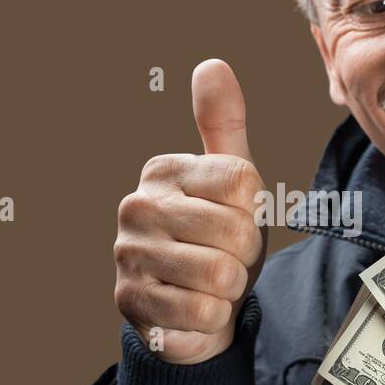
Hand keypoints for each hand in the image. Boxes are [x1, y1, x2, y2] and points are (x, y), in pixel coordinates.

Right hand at [114, 59, 267, 364]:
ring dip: (230, 290)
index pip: (244, 182)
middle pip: (236, 230)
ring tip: (212, 286)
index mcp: (163, 170)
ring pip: (221, 275)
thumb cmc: (216, 240)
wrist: (190, 311)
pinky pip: (203, 312)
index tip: (237, 221)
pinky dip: (212, 319)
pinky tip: (195, 310)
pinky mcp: (131, 302)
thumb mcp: (231, 181)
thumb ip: (224, 124)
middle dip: (246, 256)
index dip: (256, 211)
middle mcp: (137, 206)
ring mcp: (129, 254)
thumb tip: (212, 65)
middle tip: (227, 260)